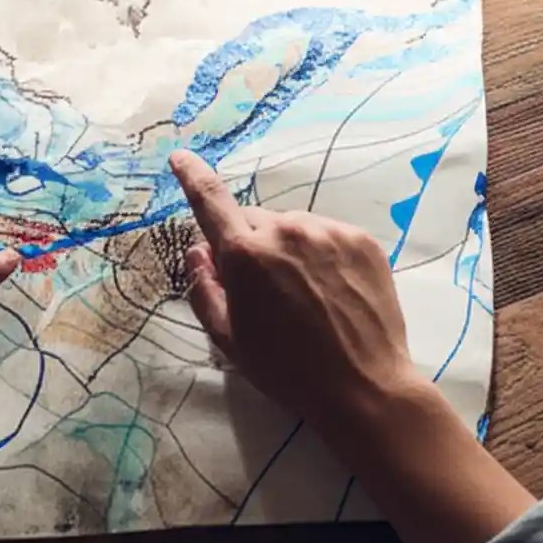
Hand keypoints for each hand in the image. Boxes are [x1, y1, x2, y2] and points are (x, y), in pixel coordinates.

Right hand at [171, 150, 535, 542]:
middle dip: (250, 244)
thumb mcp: (228, 339)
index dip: (191, 175)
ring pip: (292, 227)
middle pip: (254, 222)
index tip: (180, 157)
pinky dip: (321, 254)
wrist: (363, 386)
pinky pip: (326, 234)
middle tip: (263, 289)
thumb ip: (204, 288)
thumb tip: (199, 251)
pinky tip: (330, 290)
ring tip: (304, 295)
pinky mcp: (361, 239)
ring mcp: (327, 231)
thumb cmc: (286, 370)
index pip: (210, 200)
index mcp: (245, 255)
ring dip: (288, 249)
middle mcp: (285, 230)